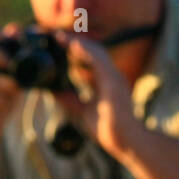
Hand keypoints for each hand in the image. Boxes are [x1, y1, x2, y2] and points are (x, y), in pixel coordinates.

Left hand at [51, 32, 143, 158]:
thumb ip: (70, 100)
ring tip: (59, 37)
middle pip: (90, 51)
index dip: (72, 50)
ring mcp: (114, 76)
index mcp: (104, 81)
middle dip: (72, 43)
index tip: (56, 43)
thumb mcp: (82, 110)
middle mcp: (110, 75)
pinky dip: (85, 50)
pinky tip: (72, 44)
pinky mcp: (113, 81)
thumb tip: (53, 92)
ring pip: (94, 51)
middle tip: (54, 36)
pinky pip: (99, 59)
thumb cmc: (109, 129)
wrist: (125, 142)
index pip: (87, 60)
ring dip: (76, 43)